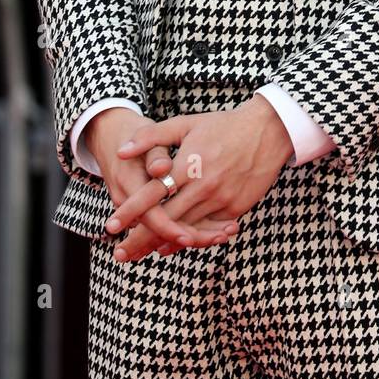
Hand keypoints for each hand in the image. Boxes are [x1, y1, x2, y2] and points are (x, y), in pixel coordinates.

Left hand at [87, 107, 240, 256]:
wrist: (268, 131)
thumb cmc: (223, 125)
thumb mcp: (185, 124)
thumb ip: (151, 137)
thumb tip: (121, 151)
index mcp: (187, 166)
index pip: (152, 195)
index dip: (129, 212)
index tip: (110, 226)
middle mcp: (203, 187)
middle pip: (165, 220)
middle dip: (140, 239)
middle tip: (120, 254)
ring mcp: (220, 201)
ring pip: (185, 230)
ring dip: (162, 244)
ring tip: (142, 254)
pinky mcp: (235, 209)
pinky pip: (207, 230)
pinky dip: (188, 239)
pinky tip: (172, 246)